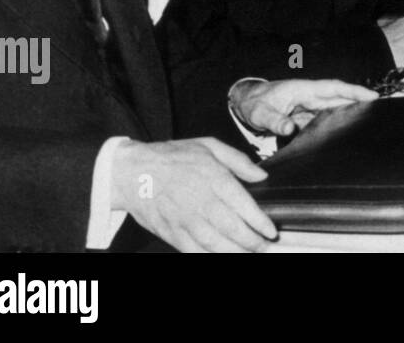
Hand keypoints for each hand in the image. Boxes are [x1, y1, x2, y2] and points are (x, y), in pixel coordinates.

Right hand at [111, 138, 275, 252]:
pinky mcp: (171, 233)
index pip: (242, 204)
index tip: (271, 231)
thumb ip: (239, 160)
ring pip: (214, 244)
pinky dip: (209, 257)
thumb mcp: (208, 145)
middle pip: (232, 228)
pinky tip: (222, 258)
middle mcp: (200, 201)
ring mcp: (184, 219)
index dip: (259, 221)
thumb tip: (262, 174)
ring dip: (235, 253)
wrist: (131, 171)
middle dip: (253, 242)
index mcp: (213, 177)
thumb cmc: (172, 156)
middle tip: (266, 248)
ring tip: (250, 255)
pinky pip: (193, 251)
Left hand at [229, 78, 376, 136]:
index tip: (372, 96)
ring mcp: (311, 107)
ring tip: (374, 122)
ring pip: (338, 108)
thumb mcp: (260, 113)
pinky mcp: (308, 117)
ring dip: (354, 112)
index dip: (354, 91)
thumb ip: (274, 120)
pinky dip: (341, 123)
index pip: (334, 88)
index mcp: (304, 90)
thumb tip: (290, 129)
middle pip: (342, 98)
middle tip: (385, 109)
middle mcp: (312, 97)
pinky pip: (328, 119)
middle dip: (363, 101)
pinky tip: (351, 133)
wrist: (246, 103)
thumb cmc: (254, 104)